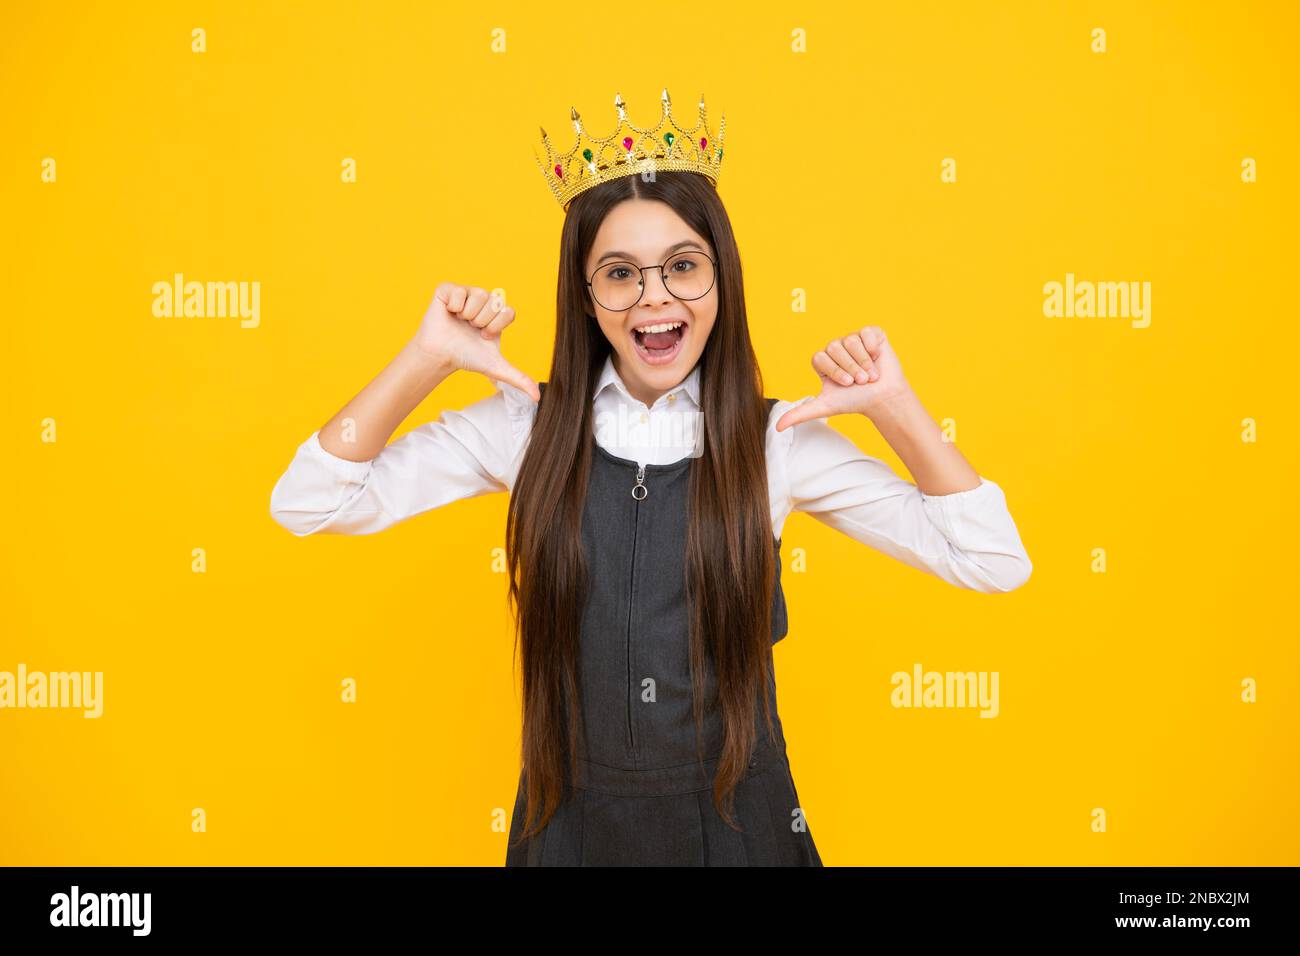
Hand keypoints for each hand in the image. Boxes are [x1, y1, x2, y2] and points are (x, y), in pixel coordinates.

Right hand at [411, 283, 539, 401]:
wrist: (440, 354)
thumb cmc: (466, 357)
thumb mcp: (496, 367)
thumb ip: (518, 378)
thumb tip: (538, 397)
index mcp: (498, 314)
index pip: (508, 311)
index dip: (496, 326)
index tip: (485, 336)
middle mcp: (485, 300)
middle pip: (494, 302)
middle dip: (481, 321)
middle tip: (470, 329)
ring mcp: (467, 292)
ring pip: (478, 294)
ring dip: (467, 314)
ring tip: (460, 321)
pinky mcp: (449, 289)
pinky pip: (458, 291)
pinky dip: (453, 306)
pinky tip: (449, 313)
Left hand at [774, 326, 912, 430]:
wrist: (883, 397)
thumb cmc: (855, 401)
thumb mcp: (825, 407)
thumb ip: (800, 413)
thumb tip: (777, 427)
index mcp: (823, 361)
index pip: (819, 357)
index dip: (834, 371)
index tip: (846, 384)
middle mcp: (836, 347)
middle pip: (835, 347)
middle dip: (849, 367)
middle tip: (859, 381)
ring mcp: (853, 339)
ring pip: (851, 340)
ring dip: (863, 362)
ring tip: (870, 375)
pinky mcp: (871, 334)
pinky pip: (867, 333)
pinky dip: (873, 348)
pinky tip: (877, 358)